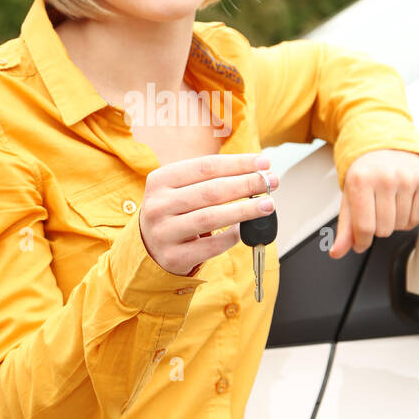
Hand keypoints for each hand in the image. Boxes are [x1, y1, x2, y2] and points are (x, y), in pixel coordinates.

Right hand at [138, 153, 279, 276]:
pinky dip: (231, 236)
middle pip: (211, 190)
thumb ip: (211, 179)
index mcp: (160, 180)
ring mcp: (164, 232)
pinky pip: (210, 246)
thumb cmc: (174, 211)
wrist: (148, 246)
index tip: (264, 162)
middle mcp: (158, 205)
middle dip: (246, 184)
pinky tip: (245, 228)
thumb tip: (257, 173)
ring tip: (267, 204)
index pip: (206, 166)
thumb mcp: (180, 188)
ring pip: (211, 217)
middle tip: (270, 181)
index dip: (238, 163)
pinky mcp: (174, 256)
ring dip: (244, 210)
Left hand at [328, 150, 418, 258]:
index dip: (362, 242)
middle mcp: (385, 178)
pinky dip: (409, 218)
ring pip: (402, 225)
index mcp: (361, 181)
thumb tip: (337, 252)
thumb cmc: (365, 172)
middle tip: (375, 212)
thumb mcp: (349, 197)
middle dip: (378, 228)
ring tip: (388, 206)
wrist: (385, 145)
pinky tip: (401, 205)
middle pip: (384, 229)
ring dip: (394, 223)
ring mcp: (406, 179)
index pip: (364, 227)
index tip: (361, 242)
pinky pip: (418, 218)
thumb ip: (344, 228)